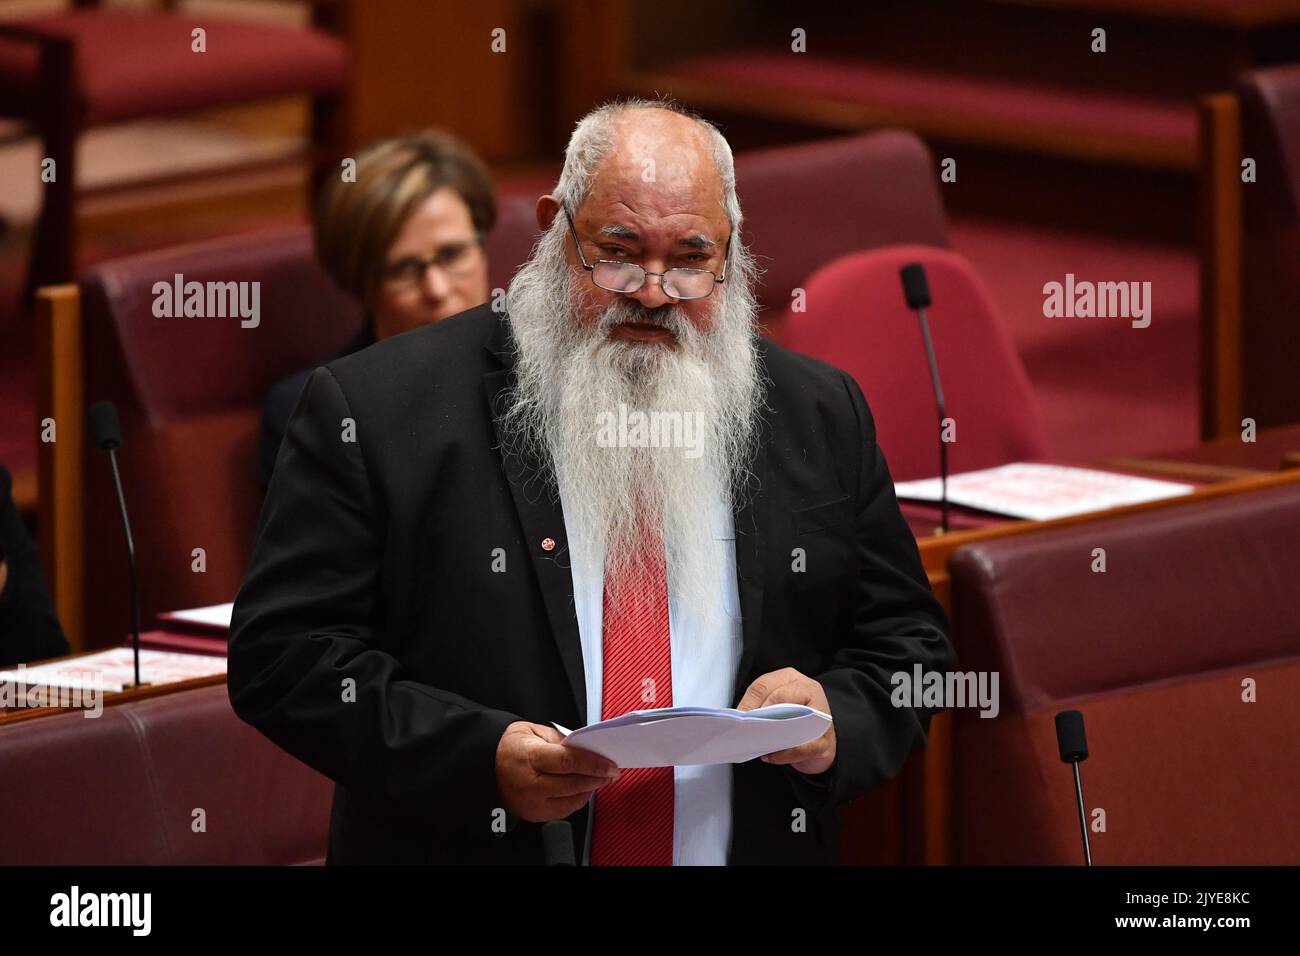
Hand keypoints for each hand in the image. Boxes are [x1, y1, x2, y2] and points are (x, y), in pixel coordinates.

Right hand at [495, 721, 620, 821]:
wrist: (485, 766)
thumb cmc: (509, 746)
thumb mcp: (533, 730)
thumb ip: (561, 739)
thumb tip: (586, 749)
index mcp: (529, 757)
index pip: (569, 762)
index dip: (593, 764)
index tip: (610, 764)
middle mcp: (530, 784)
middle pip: (573, 784)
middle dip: (597, 778)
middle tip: (611, 772)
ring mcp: (532, 803)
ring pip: (572, 800)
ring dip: (590, 789)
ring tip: (599, 778)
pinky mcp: (534, 814)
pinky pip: (564, 810)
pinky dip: (577, 799)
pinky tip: (583, 788)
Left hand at [737, 668, 835, 775]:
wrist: (823, 740)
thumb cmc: (795, 719)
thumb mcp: (777, 705)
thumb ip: (762, 706)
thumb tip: (741, 719)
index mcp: (790, 678)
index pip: (763, 685)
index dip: (747, 702)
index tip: (737, 718)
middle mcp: (807, 689)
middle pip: (777, 698)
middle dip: (759, 716)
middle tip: (745, 731)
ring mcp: (820, 713)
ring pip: (792, 720)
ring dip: (772, 735)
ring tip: (758, 745)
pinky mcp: (825, 739)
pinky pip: (802, 747)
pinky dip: (784, 754)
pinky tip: (772, 756)